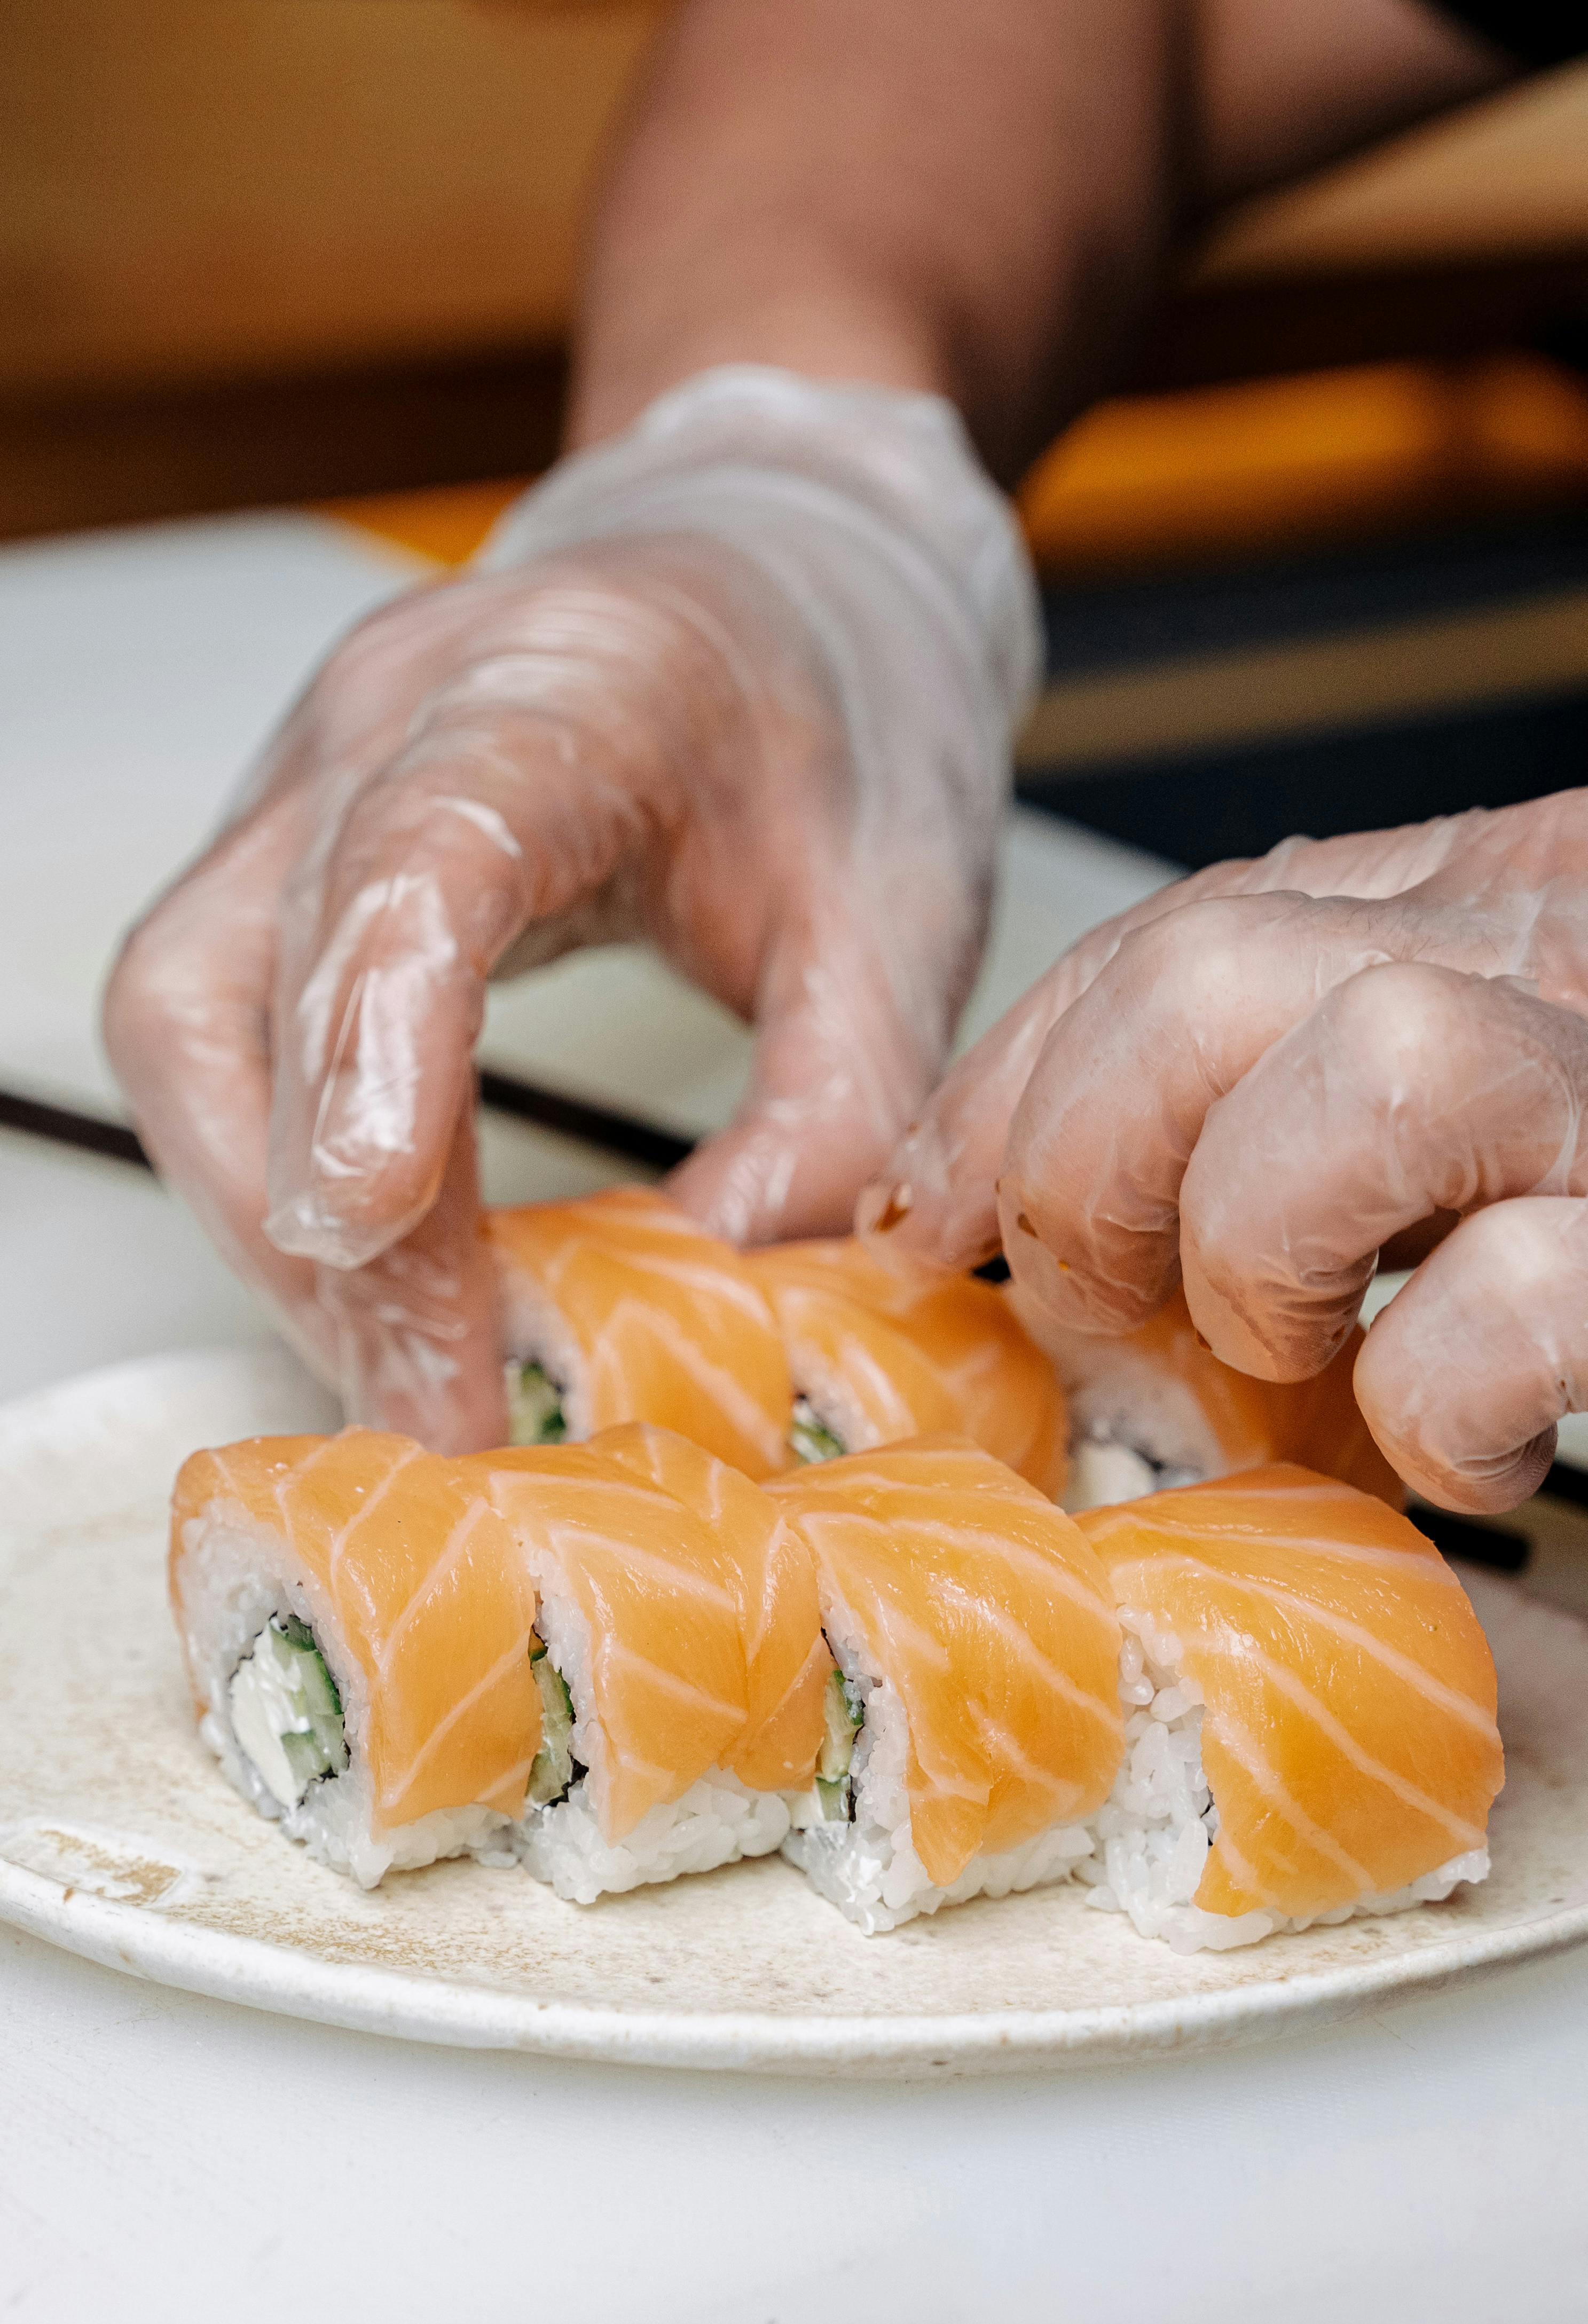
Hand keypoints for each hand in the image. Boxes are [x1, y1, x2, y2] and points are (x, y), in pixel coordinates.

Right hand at [105, 368, 1038, 1450]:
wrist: (777, 567)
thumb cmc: (841, 712)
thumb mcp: (904, 917)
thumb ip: (837, 1115)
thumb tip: (713, 1301)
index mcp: (570, 685)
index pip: (416, 857)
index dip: (372, 1042)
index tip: (368, 1224)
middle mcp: (388, 711)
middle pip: (243, 977)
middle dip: (313, 1221)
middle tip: (439, 1396)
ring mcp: (308, 770)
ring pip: (187, 1019)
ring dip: (271, 1221)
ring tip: (406, 1368)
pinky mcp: (289, 839)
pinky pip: (219, 1024)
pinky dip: (280, 1170)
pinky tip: (382, 1278)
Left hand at [858, 789, 1587, 1510]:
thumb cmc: (1585, 1195)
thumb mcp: (1437, 1105)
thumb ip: (1268, 1095)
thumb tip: (988, 1198)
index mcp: (1478, 900)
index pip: (1176, 932)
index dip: (1010, 1085)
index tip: (926, 1213)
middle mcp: (1549, 951)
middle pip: (1214, 973)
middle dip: (1083, 1163)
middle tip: (1099, 1301)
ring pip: (1372, 1065)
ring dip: (1265, 1252)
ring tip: (1304, 1350)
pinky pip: (1511, 1298)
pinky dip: (1435, 1402)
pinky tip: (1448, 1438)